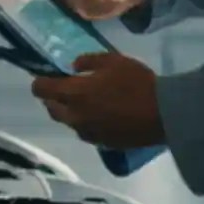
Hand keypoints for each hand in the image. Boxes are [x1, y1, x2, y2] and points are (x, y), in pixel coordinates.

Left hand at [30, 53, 164, 148]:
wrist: (163, 114)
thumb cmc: (136, 82)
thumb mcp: (112, 60)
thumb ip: (88, 61)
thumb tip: (73, 67)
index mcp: (73, 94)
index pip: (42, 90)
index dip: (40, 81)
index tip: (48, 75)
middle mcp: (74, 116)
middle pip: (51, 108)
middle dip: (53, 98)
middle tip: (65, 86)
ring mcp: (87, 132)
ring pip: (67, 122)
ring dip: (69, 111)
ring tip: (84, 100)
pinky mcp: (101, 143)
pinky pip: (84, 131)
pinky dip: (85, 121)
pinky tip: (99, 113)